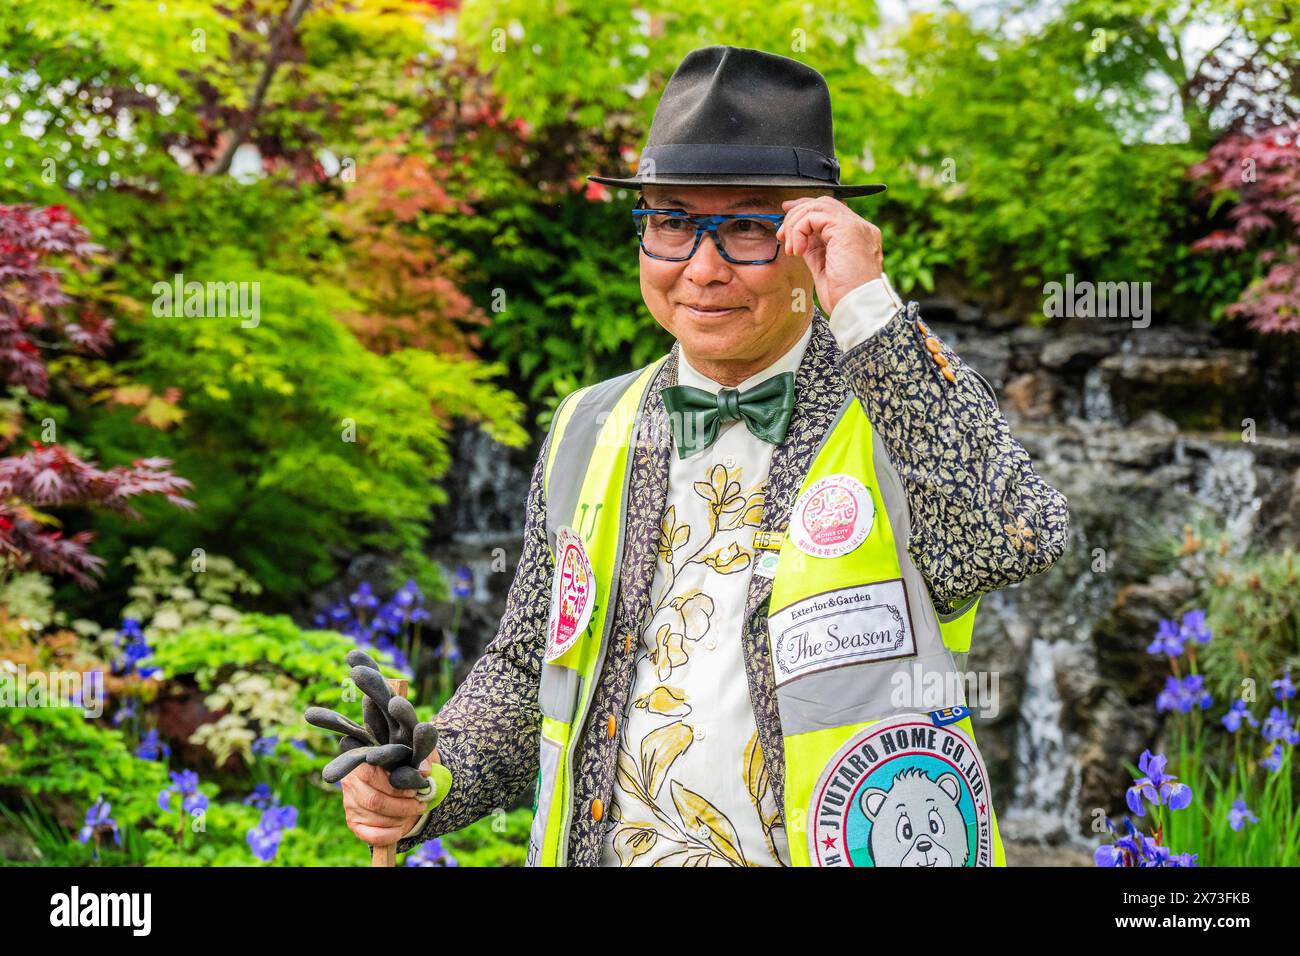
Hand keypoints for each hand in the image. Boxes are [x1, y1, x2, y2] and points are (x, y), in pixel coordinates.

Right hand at [342, 750, 439, 845]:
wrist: (393, 783)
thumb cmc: (401, 767)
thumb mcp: (411, 758)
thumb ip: (420, 759)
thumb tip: (425, 769)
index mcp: (361, 763)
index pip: (372, 776)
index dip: (396, 787)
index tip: (414, 791)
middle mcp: (351, 784)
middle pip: (376, 801)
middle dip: (403, 806)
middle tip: (420, 805)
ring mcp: (350, 805)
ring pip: (376, 818)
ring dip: (400, 819)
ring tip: (412, 813)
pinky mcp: (354, 823)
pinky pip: (372, 836)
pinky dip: (390, 835)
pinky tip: (401, 828)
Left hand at [777, 196, 883, 315]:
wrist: (856, 307)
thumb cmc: (843, 297)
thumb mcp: (823, 268)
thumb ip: (814, 249)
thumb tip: (798, 237)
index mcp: (858, 236)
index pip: (830, 212)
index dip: (806, 212)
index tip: (787, 222)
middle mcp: (860, 227)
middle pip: (823, 203)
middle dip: (797, 213)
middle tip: (782, 233)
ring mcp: (856, 226)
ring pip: (817, 206)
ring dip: (795, 224)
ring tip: (790, 247)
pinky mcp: (846, 229)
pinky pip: (814, 216)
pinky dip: (799, 230)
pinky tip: (797, 250)